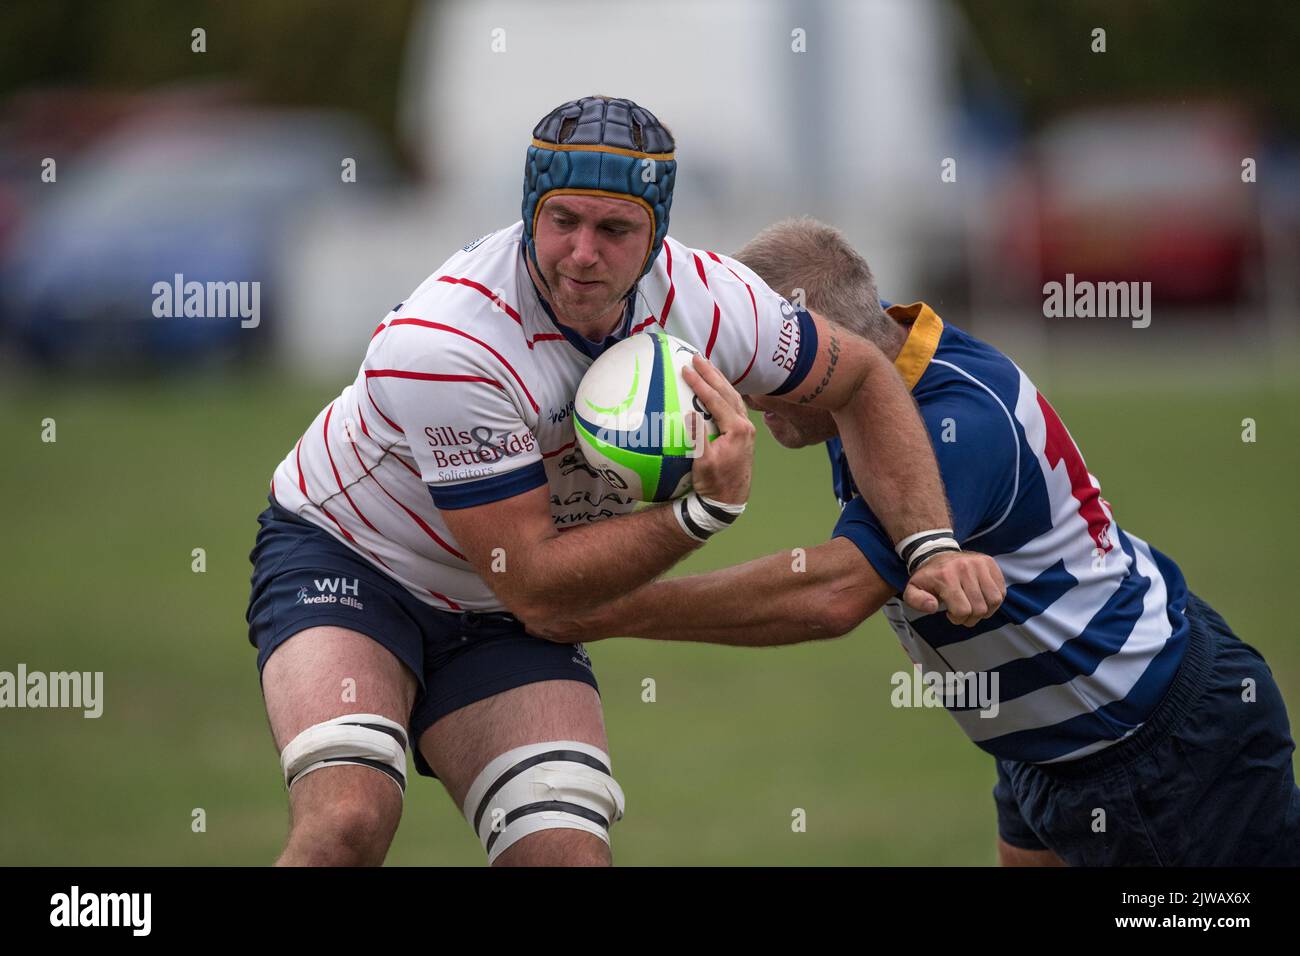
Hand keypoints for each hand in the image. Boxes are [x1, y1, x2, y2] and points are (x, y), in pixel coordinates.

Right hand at [681, 353, 754, 505]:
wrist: (728, 500)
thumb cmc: (713, 484)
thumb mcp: (702, 463)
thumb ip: (698, 437)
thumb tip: (690, 413)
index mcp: (738, 430)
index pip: (716, 399)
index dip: (700, 383)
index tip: (686, 369)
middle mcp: (745, 426)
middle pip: (728, 392)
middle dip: (712, 373)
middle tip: (696, 357)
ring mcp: (746, 429)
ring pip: (733, 397)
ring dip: (719, 380)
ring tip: (705, 366)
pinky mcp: (742, 434)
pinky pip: (733, 406)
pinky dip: (723, 393)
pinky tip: (714, 388)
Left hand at [902, 551, 1004, 625]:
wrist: (936, 553)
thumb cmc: (928, 577)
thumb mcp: (913, 589)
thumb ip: (917, 601)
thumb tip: (933, 606)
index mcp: (946, 576)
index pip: (963, 610)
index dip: (958, 619)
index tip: (951, 614)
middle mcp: (965, 568)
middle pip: (980, 608)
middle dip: (971, 618)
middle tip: (962, 613)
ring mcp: (980, 563)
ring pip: (994, 600)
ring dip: (986, 611)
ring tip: (974, 607)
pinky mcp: (990, 563)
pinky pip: (1001, 590)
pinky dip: (994, 600)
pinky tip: (981, 598)